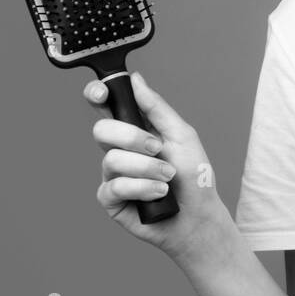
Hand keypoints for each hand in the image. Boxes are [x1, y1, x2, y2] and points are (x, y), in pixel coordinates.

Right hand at [84, 72, 231, 265]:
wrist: (198, 216)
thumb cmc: (194, 176)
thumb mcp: (182, 135)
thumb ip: (157, 108)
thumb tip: (136, 79)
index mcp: (135, 130)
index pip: (107, 107)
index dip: (97, 95)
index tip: (101, 92)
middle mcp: (120, 150)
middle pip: (102, 130)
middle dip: (132, 137)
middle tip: (158, 148)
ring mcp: (112, 175)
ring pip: (111, 159)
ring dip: (147, 168)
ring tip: (167, 178)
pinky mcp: (110, 199)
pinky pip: (114, 186)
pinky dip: (143, 188)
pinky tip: (159, 194)